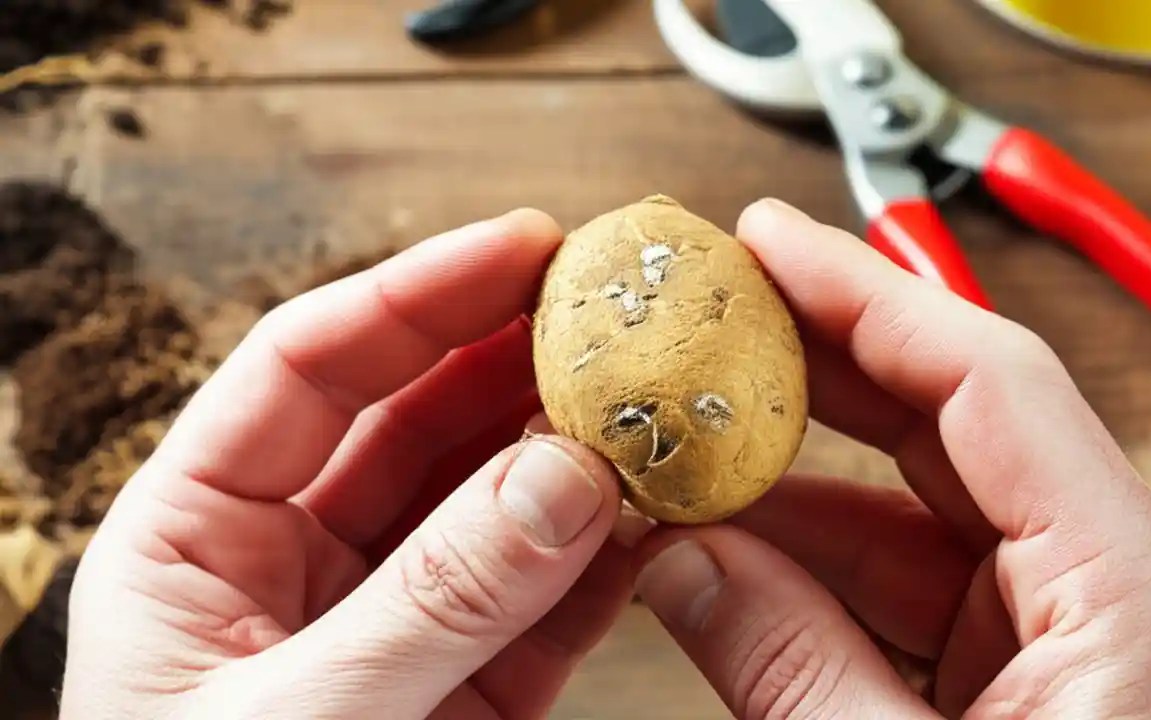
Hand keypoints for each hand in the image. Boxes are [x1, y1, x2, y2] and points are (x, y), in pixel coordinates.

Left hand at [60, 211, 636, 718]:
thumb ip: (431, 603)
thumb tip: (561, 479)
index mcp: (197, 539)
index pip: (309, 370)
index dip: (417, 295)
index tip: (520, 248)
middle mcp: (299, 564)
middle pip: (419, 419)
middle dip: (518, 361)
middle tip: (613, 312)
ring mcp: (398, 620)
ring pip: (499, 500)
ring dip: (579, 450)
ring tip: (657, 405)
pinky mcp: (471, 685)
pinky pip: (548, 594)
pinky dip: (610, 550)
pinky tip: (662, 508)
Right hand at [633, 200, 1150, 718]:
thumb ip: (785, 670)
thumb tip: (682, 563)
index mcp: (1132, 595)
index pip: (986, 382)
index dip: (865, 295)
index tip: (770, 247)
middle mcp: (1117, 596)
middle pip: (951, 427)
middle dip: (818, 368)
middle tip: (712, 323)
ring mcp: (1075, 643)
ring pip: (918, 516)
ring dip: (796, 483)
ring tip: (689, 448)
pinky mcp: (1035, 691)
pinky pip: (910, 597)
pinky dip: (817, 571)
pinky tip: (729, 553)